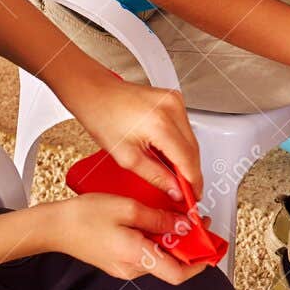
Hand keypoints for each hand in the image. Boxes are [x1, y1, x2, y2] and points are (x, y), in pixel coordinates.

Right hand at [42, 196, 207, 284]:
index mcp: (137, 257)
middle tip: (197, 221)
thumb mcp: (129, 208)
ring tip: (175, 217)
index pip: (178, 274)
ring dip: (172, 240)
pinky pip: (146, 254)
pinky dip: (156, 240)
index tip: (210, 247)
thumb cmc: (83, 216)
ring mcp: (124, 267)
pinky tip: (155, 222)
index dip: (199, 263)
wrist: (52, 226)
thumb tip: (185, 224)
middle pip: (171, 264)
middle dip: (187, 244)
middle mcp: (132, 269)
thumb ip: (160, 218)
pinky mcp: (118, 261)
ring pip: (159, 257)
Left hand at [68, 76, 201, 203]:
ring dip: (187, 158)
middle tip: (185, 190)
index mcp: (160, 124)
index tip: (193, 196)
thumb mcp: (126, 157)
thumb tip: (175, 190)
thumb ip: (156, 176)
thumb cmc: (102, 118)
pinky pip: (186, 128)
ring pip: (192, 139)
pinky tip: (171, 154)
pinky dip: (181, 143)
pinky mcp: (175, 99)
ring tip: (175, 174)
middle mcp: (172, 109)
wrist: (95, 93)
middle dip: (191, 172)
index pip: (188, 160)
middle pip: (193, 150)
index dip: (193, 181)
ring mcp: (176, 102)